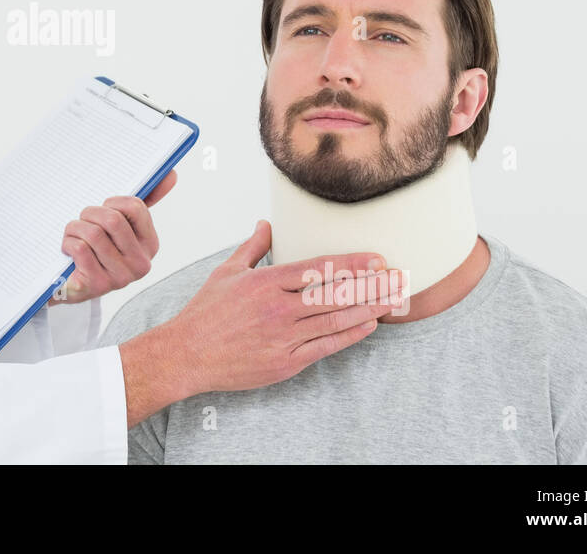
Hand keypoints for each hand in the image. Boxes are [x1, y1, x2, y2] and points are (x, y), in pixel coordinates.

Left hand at [50, 170, 177, 304]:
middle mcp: (140, 264)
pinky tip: (69, 249)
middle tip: (83, 220)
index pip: (135, 207)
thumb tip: (171, 174)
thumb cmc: (98, 248)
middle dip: (90, 213)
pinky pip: (79, 249)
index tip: (104, 210)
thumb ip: (144, 200)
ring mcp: (120, 277)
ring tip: (74, 234)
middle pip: (112, 220)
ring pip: (93, 234)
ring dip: (75, 228)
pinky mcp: (97, 285)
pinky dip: (68, 242)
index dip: (112, 203)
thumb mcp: (122, 225)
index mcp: (150, 244)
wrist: (73, 283)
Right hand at [163, 220, 405, 396]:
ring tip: (394, 299)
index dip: (351, 264)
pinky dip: (350, 336)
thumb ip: (252, 248)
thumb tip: (266, 224)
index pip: (318, 269)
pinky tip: (369, 325)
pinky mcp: (286, 361)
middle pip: (335, 294)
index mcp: (265, 282)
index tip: (376, 259)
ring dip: (369, 308)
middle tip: (399, 278)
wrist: (186, 354)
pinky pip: (326, 346)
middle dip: (371, 285)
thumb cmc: (205, 314)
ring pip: (336, 319)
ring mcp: (284, 336)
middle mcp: (278, 308)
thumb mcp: (227, 272)